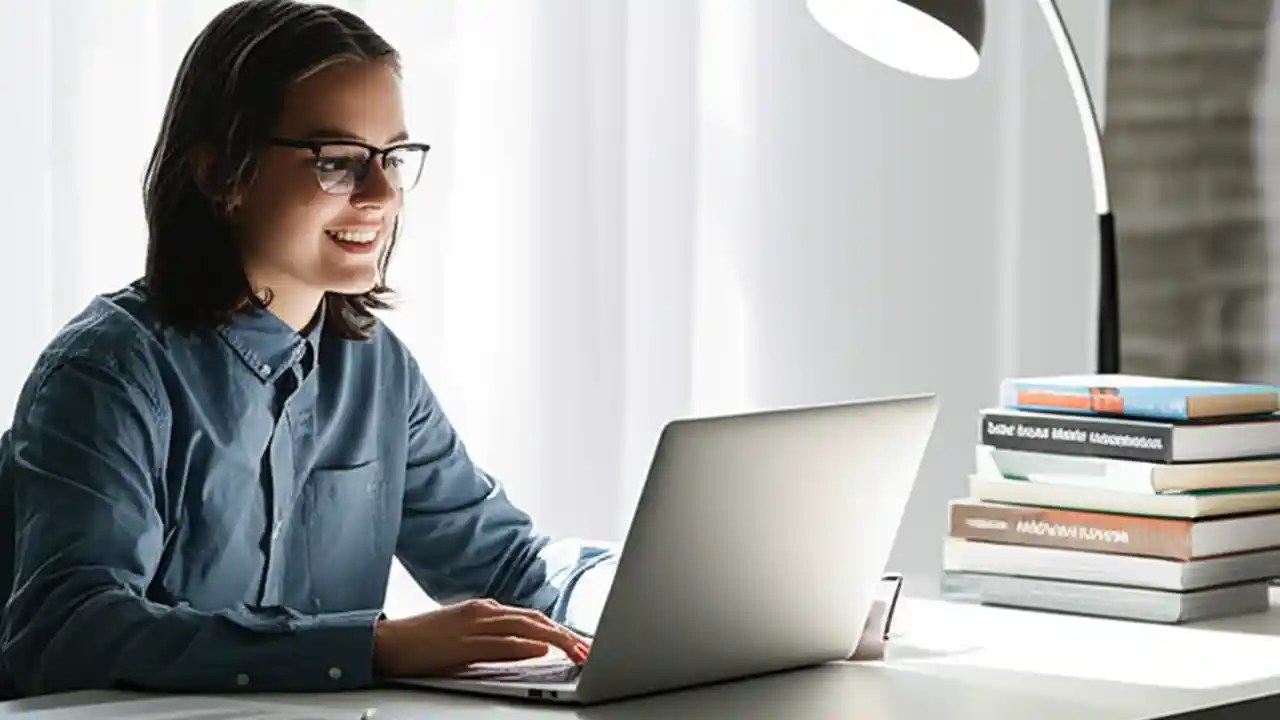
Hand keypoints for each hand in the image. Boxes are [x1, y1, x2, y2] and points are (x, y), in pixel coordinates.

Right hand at [372, 598, 591, 676]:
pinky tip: (540, 650)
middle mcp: (484, 611)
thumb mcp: (467, 637)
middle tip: (586, 648)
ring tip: (575, 650)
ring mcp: (474, 625)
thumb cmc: (425, 642)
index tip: (579, 642)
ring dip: (554, 638)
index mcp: (486, 610)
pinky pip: (500, 642)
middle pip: (535, 619)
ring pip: (524, 627)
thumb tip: (529, 648)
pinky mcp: (463, 642)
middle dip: (564, 634)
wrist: (389, 642)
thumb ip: (497, 639)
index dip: (559, 629)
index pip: (532, 617)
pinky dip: (523, 645)